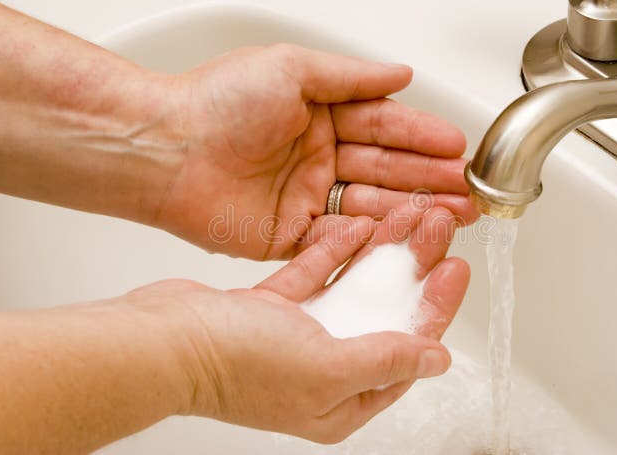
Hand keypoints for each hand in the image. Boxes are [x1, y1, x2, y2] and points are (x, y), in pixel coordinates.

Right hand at [127, 206, 468, 442]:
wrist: (161, 341)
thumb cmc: (236, 366)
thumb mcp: (326, 368)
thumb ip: (385, 359)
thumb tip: (437, 360)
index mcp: (341, 400)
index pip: (407, 350)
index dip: (436, 308)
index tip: (456, 267)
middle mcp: (323, 368)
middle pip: (384, 312)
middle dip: (414, 269)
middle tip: (437, 227)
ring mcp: (296, 335)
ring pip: (352, 287)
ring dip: (381, 253)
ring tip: (408, 215)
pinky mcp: (270, 306)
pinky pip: (314, 271)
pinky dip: (336, 248)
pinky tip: (360, 224)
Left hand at [153, 44, 476, 258]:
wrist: (165, 150)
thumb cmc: (217, 101)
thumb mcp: (293, 67)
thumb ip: (352, 76)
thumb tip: (401, 74)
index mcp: (318, 115)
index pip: (383, 126)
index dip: (421, 136)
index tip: (456, 146)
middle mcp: (316, 157)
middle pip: (385, 169)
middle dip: (429, 177)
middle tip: (468, 188)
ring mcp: (305, 198)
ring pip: (370, 205)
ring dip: (412, 210)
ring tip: (454, 214)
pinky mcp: (288, 236)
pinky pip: (340, 238)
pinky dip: (373, 238)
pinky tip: (407, 236)